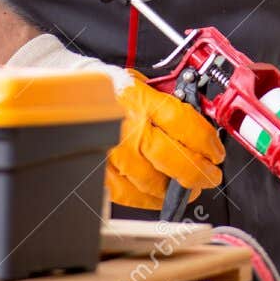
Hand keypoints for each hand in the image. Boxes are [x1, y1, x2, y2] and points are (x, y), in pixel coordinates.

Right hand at [6, 33, 224, 210]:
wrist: (63, 88)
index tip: (217, 152)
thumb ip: (166, 101)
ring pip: (154, 182)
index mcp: (141, 100)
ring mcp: (113, 152)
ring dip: (177, 188)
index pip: (185, 125)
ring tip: (190, 187)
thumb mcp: (140, 81)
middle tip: (211, 176)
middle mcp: (128, 127)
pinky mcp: (100, 170)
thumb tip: (196, 124)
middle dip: (199, 172)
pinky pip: (129, 194)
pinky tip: (160, 195)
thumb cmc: (102, 85)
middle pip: (175, 159)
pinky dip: (149, 198)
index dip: (207, 142)